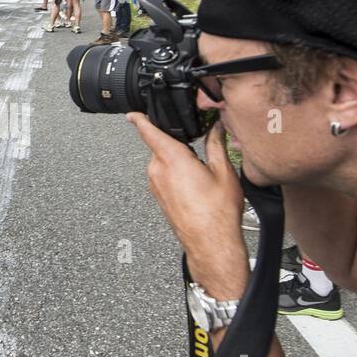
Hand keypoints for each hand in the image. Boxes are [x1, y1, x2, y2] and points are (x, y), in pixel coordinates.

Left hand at [128, 115, 249, 299]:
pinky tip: (195, 187)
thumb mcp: (223, 172)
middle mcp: (157, 170)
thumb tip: (217, 128)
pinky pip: (164, 177)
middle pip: (162, 147)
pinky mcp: (158, 197)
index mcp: (171, 158)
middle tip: (200, 152)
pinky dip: (177, 175)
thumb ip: (216, 144)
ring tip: (202, 175)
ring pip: (164, 162)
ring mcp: (156, 186)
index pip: (148, 132)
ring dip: (179, 162)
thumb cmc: (217, 212)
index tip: (133, 114)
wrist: (210, 243)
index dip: (140, 119)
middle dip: (178, 145)